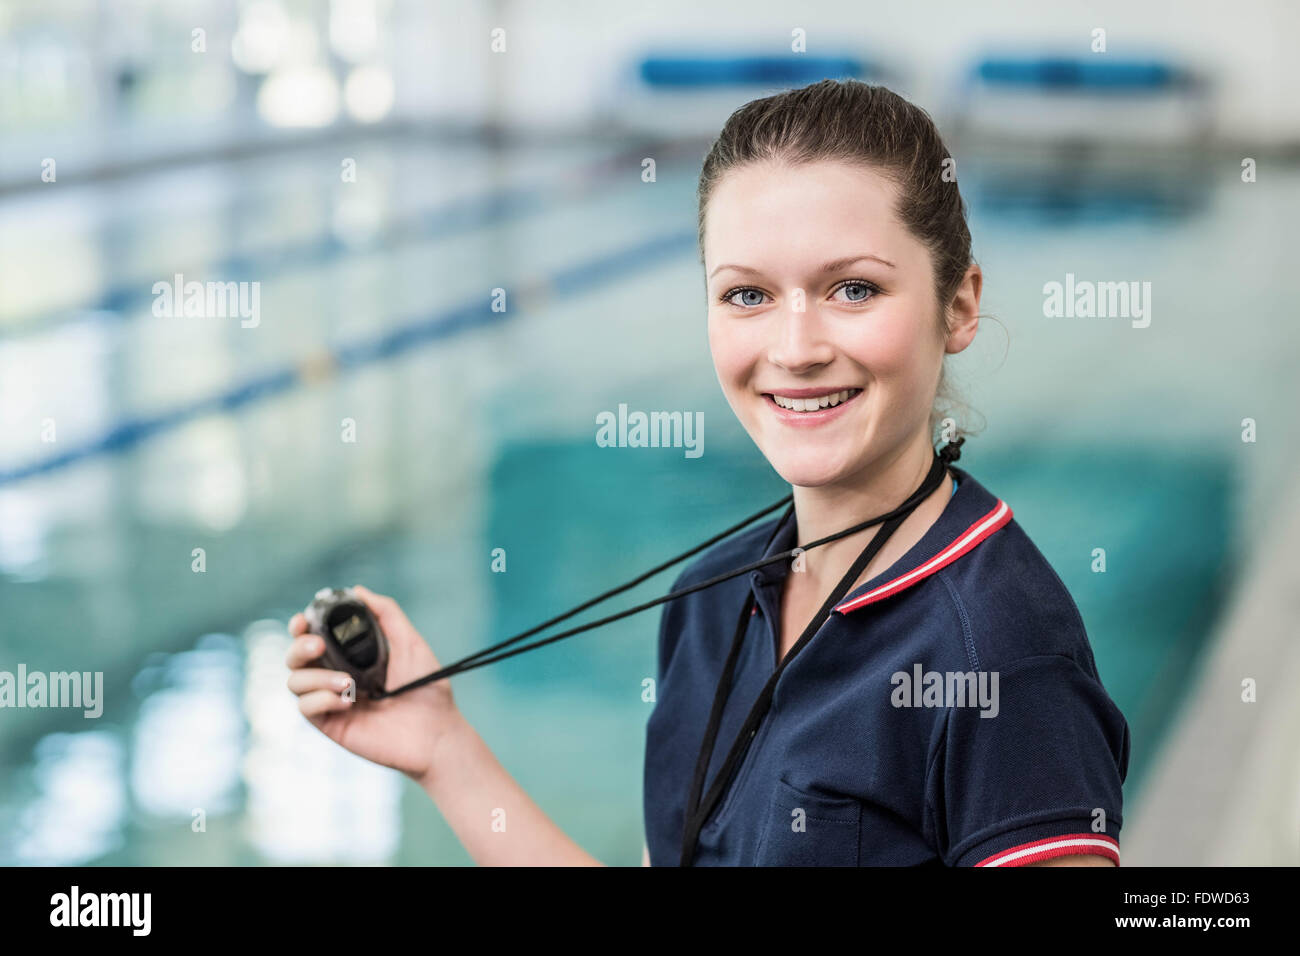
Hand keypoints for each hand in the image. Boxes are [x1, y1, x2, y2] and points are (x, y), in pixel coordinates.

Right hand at [285, 585, 461, 780]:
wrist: (437, 732)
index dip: (301, 626)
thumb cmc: (428, 689)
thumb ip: (387, 614)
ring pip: (295, 682)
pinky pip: (306, 709)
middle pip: (294, 658)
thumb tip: (358, 590)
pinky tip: (347, 702)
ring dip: (315, 677)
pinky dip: (320, 699)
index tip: (303, 619)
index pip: (312, 637)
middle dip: (298, 647)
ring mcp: (331, 702)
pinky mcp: (331, 725)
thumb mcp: (410, 643)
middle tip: (318, 645)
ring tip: (347, 682)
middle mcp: (335, 677)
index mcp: (350, 657)